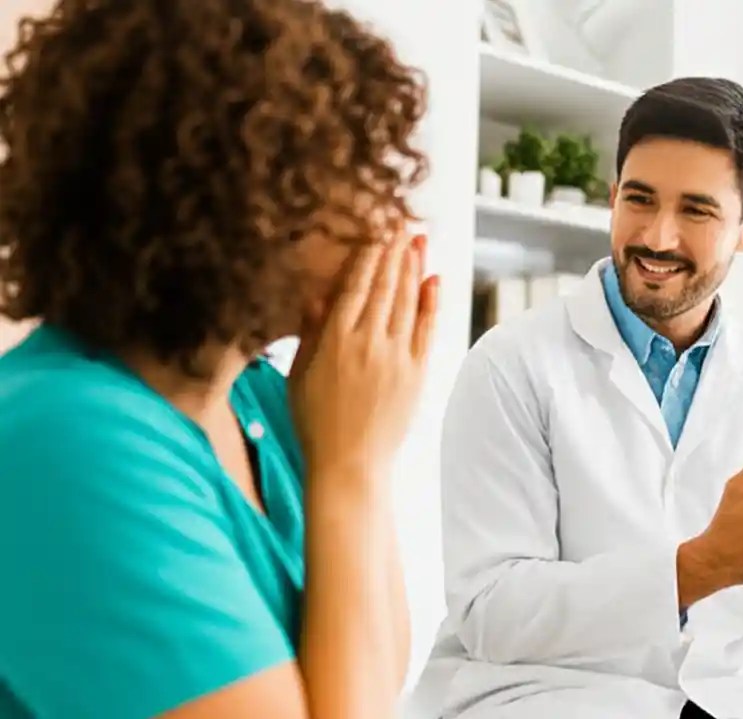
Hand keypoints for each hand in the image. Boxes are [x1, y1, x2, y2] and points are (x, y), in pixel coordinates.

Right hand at [289, 234, 439, 482]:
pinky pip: (428, 329)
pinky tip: (434, 279)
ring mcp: (396, 357)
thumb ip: (310, 333)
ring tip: (418, 240)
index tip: (376, 228)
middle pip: (385, 285)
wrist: (350, 464)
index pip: (355, 285)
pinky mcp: (418, 373)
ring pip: (408, 301)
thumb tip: (317, 295)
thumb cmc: (315, 423)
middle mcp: (368, 343)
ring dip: (414, 267)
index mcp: (335, 340)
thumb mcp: (298, 375)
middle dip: (395, 250)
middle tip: (404, 221)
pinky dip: (432, 302)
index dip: (368, 254)